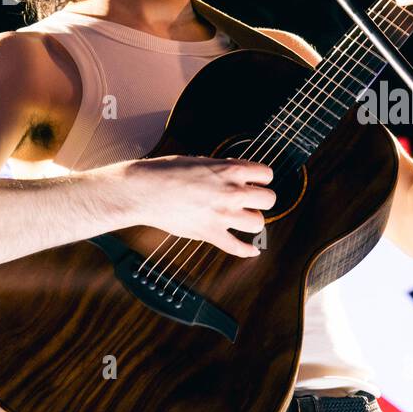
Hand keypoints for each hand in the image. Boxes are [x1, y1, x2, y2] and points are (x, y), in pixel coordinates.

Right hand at [124, 155, 275, 257]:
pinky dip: (247, 250)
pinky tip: (253, 250)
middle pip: (269, 199)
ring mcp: (222, 214)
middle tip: (251, 200)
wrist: (143, 190)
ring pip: (258, 222)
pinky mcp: (210, 233)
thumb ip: (222, 169)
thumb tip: (236, 174)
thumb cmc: (166, 172)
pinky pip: (237, 247)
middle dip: (261, 199)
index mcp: (230, 170)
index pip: (266, 174)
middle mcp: (232, 192)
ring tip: (243, 218)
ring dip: (252, 220)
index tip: (255, 182)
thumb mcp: (200, 161)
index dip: (261, 178)